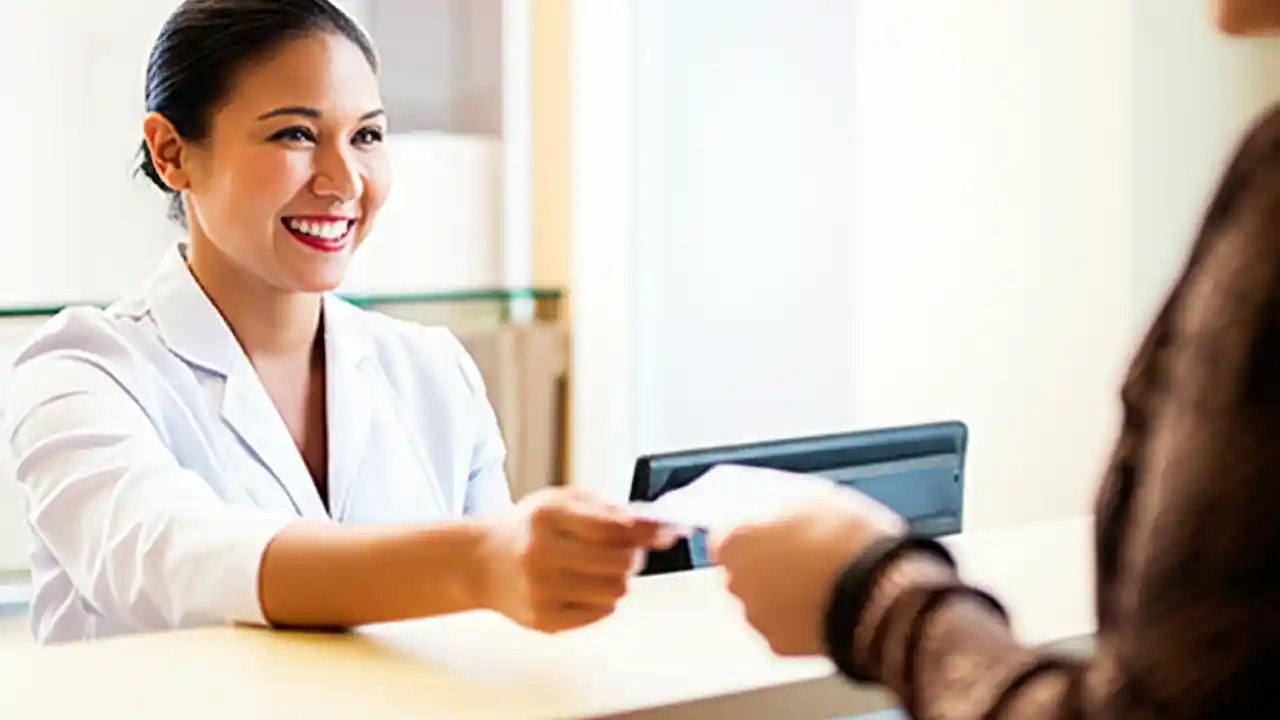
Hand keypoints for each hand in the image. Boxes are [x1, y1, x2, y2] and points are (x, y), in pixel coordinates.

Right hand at [477, 487, 661, 632]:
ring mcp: (540, 591)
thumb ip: (609, 510)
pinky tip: (585, 585)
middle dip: (634, 555)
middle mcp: (540, 554)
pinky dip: (604, 598)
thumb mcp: (562, 501)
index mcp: (547, 516)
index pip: (614, 527)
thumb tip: (658, 526)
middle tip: (628, 550)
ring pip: (616, 590)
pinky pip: (601, 613)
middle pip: (621, 562)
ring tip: (603, 567)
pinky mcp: (543, 621)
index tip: (668, 531)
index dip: (648, 530)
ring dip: (621, 578)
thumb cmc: (530, 528)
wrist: (482, 562)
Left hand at [711, 486, 906, 655]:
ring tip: (821, 579)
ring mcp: (755, 614)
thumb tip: (753, 498)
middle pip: (741, 566)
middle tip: (803, 553)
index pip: (723, 531)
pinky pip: (781, 626)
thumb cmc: (850, 537)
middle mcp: (735, 578)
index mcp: (734, 536)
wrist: (882, 591)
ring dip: (780, 590)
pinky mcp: (778, 645)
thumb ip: (768, 499)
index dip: (750, 529)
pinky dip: (796, 617)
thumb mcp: (806, 494)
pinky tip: (824, 603)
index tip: (770, 530)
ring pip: (760, 598)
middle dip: (764, 560)